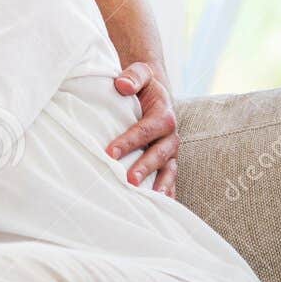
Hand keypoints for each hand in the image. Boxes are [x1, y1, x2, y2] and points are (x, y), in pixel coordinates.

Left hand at [106, 61, 179, 195]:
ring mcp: (170, 150)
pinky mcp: (167, 160)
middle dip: (145, 167)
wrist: (154, 90)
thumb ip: (133, 76)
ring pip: (168, 170)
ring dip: (159, 185)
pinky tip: (161, 207)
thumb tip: (122, 85)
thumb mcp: (140, 74)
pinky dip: (167, 192)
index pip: (146, 129)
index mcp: (164, 115)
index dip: (129, 140)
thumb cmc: (141, 83)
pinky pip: (170, 178)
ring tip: (149, 199)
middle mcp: (171, 135)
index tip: (110, 151)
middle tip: (128, 180)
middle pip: (160, 153)